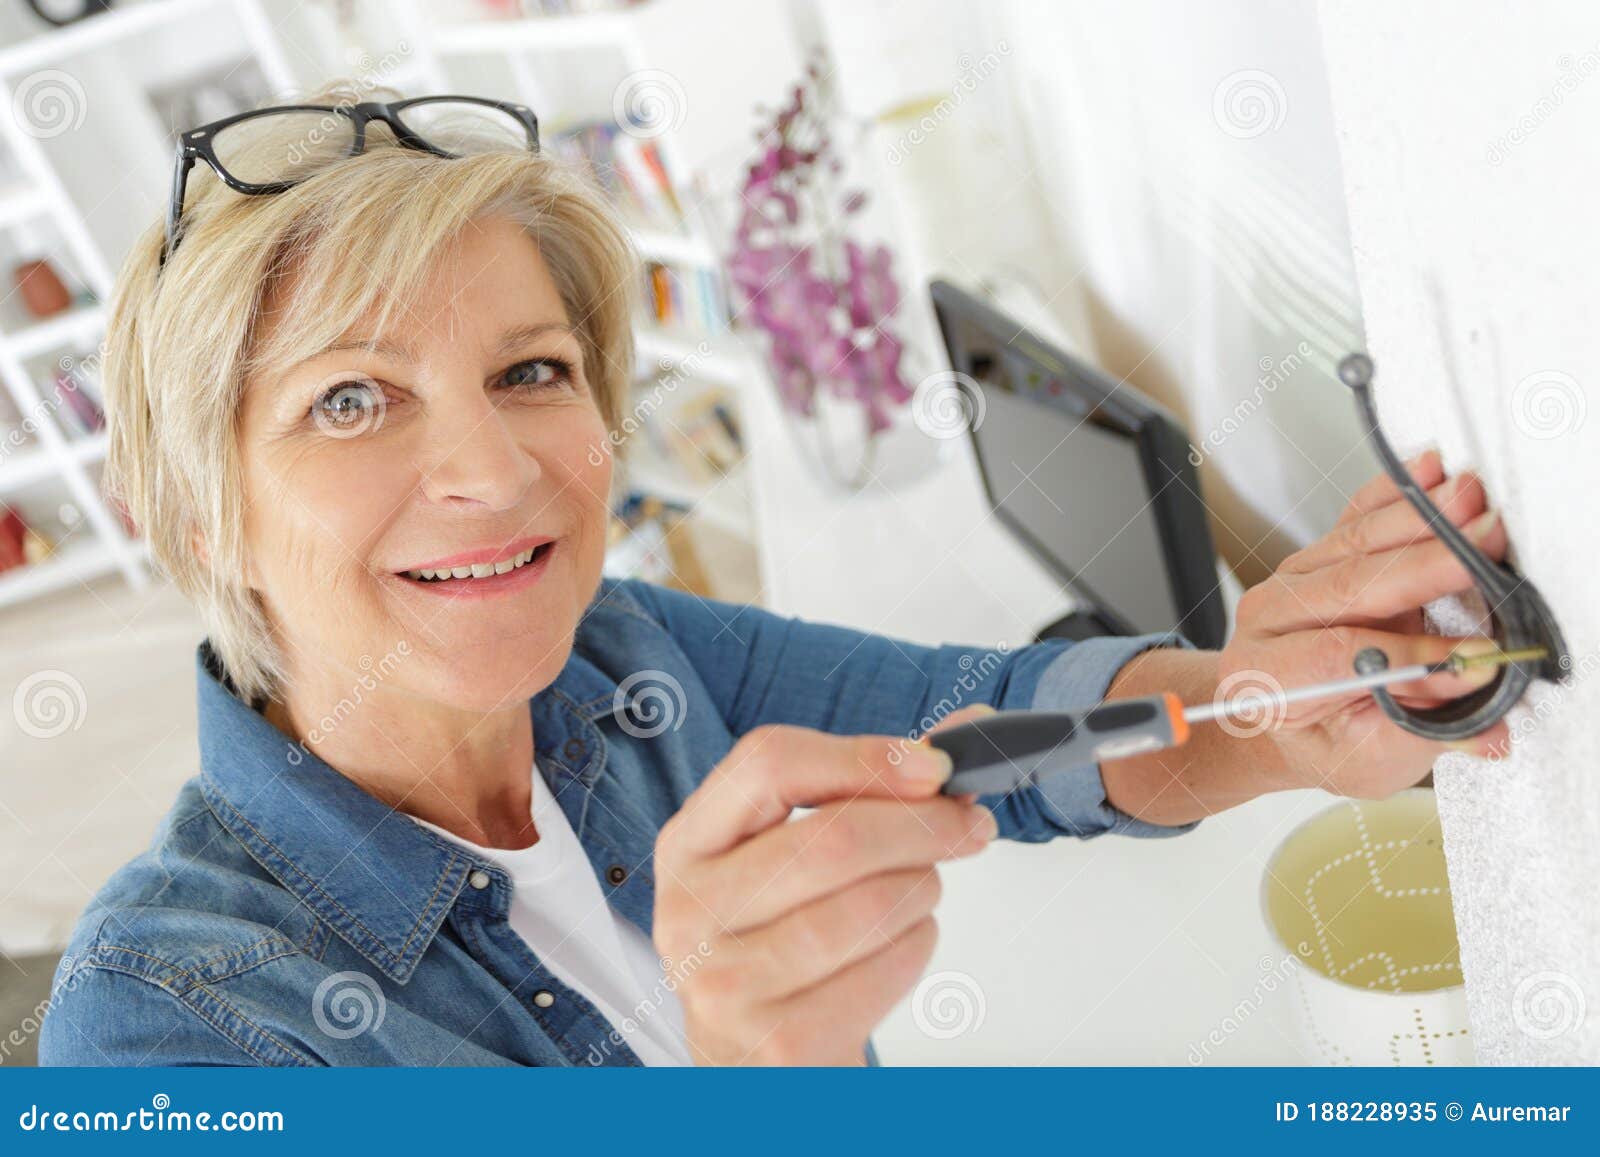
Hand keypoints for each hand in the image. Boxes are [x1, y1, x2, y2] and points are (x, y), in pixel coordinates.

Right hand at [652, 714, 996, 1064]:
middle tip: (969, 825)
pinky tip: (899, 948)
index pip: (769, 764)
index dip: (863, 756)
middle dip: (924, 825)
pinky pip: (883, 971)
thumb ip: (866, 788)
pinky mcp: (777, 1043)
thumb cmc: (782, 943)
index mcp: (688, 844)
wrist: (755, 1068)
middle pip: (833, 837)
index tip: (932, 766)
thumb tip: (967, 729)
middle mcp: (689, 911)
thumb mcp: (792, 859)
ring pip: (868, 906)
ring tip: (920, 893)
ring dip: (921, 890)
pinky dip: (915, 949)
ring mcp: (726, 983)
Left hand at [1220, 450, 1511, 797]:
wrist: (1290, 721)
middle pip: (1350, 583)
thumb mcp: (1368, 759)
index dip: (1408, 653)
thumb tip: (1479, 702)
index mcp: (1266, 677)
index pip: (1336, 654)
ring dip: (1422, 519)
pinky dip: (1397, 494)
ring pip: (1358, 543)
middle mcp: (1270, 618)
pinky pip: (1359, 517)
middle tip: (1486, 547)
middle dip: (1426, 564)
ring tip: (1474, 502)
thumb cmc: (1328, 742)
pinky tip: (1430, 474)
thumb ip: (1420, 731)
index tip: (1475, 656)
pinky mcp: (1322, 553)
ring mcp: (1294, 579)